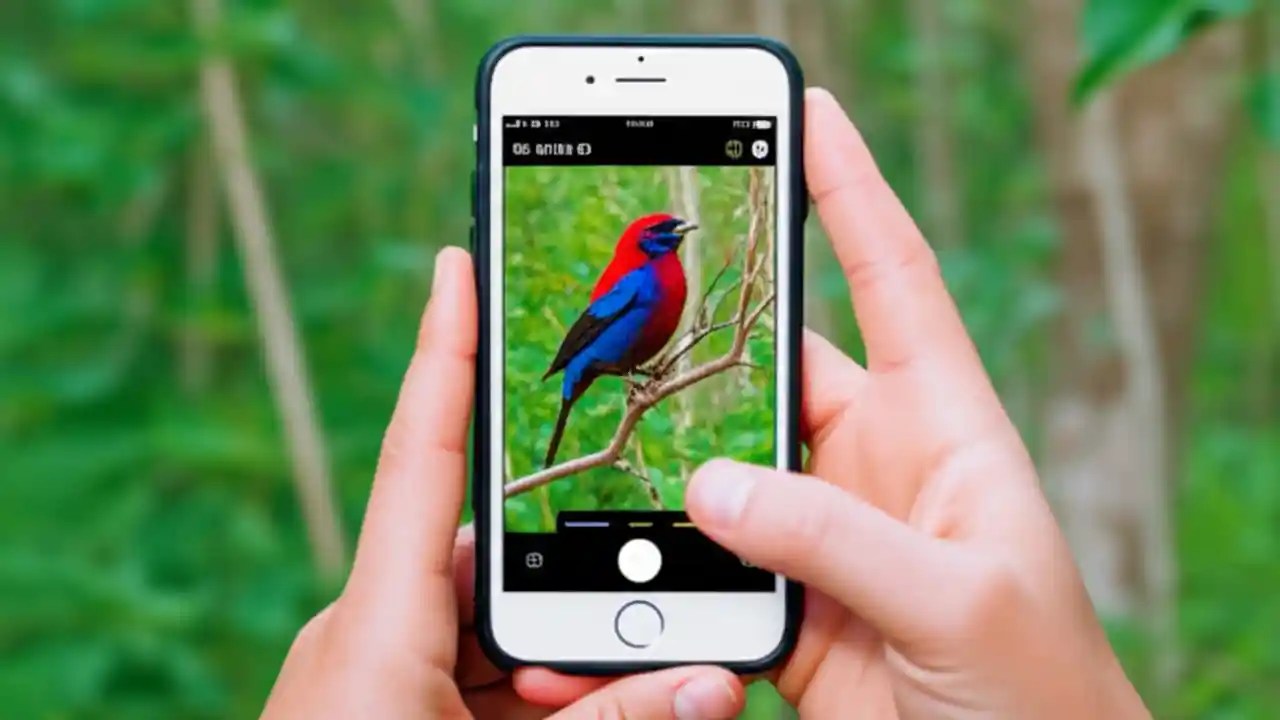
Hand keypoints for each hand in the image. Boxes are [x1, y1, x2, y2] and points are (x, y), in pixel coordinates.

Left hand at [261, 248, 745, 719]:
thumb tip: (714, 682)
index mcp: (376, 623)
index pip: (420, 453)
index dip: (441, 350)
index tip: (455, 264)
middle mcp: (371, 633)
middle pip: (488, 568)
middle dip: (575, 593)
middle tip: (651, 640)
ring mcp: (376, 675)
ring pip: (490, 632)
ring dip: (563, 665)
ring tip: (632, 699)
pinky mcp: (386, 705)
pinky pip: (469, 673)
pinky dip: (531, 695)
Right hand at [677, 89, 1149, 717]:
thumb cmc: (1039, 687)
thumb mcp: (959, 600)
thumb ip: (839, 540)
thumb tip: (712, 483)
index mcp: (942, 426)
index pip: (893, 278)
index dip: (852, 192)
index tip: (811, 114)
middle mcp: (875, 463)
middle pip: (775, 367)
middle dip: (708, 335)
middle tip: (628, 301)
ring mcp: (822, 531)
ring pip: (724, 464)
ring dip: (669, 457)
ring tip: (597, 436)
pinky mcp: (783, 602)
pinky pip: (706, 561)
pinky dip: (660, 561)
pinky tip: (616, 556)